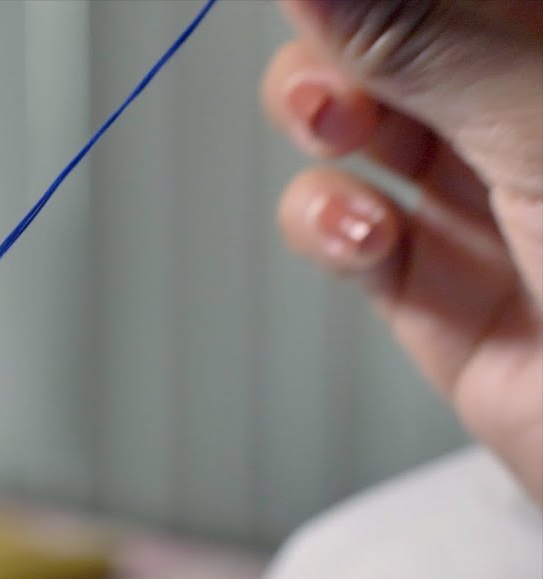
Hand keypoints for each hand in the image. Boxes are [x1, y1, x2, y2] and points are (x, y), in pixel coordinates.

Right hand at [265, 0, 542, 502]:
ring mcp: (476, 194)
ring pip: (351, 122)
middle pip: (382, 33)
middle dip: (335, 41)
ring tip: (337, 134)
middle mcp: (522, 111)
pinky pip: (342, 228)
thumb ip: (418, 37)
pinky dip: (326, 227)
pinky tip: (359, 237)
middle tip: (330, 61)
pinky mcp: (429, 282)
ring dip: (321, 122)